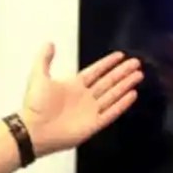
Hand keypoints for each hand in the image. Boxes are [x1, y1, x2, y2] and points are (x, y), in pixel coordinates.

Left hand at [18, 43, 143, 157]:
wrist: (34, 130)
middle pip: (108, 81)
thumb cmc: (34, 106)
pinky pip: (111, 112)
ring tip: (138, 75)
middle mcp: (85, 97)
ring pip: (113, 94)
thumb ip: (45, 59)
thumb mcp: (38, 76)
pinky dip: (122, 104)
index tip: (120, 56)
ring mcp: (90, 111)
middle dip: (122, 72)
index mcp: (74, 85)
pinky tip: (132, 94)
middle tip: (136, 63)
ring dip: (125, 85)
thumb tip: (49, 43)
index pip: (96, 71)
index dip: (108, 63)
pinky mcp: (94, 124)